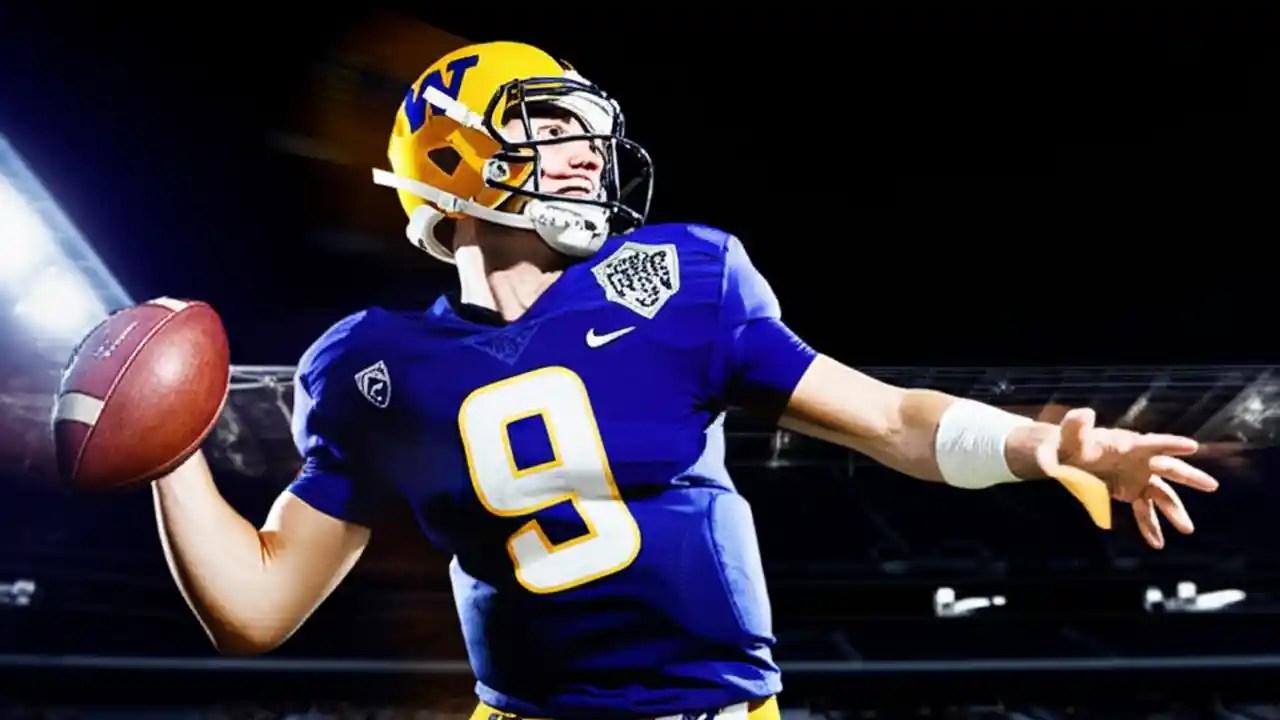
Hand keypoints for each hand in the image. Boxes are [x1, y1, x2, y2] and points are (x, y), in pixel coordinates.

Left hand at [1035, 408, 1219, 548]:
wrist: (1066, 459)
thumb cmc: (1070, 443)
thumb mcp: (1070, 435)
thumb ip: (1076, 425)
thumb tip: (1083, 413)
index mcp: (1129, 444)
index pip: (1155, 443)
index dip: (1172, 444)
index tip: (1193, 446)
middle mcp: (1141, 461)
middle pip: (1169, 469)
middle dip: (1190, 477)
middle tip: (1211, 486)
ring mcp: (1139, 478)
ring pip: (1162, 495)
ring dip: (1174, 512)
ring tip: (1187, 529)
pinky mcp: (1132, 492)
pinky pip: (1145, 511)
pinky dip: (1150, 526)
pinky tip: (1157, 543)